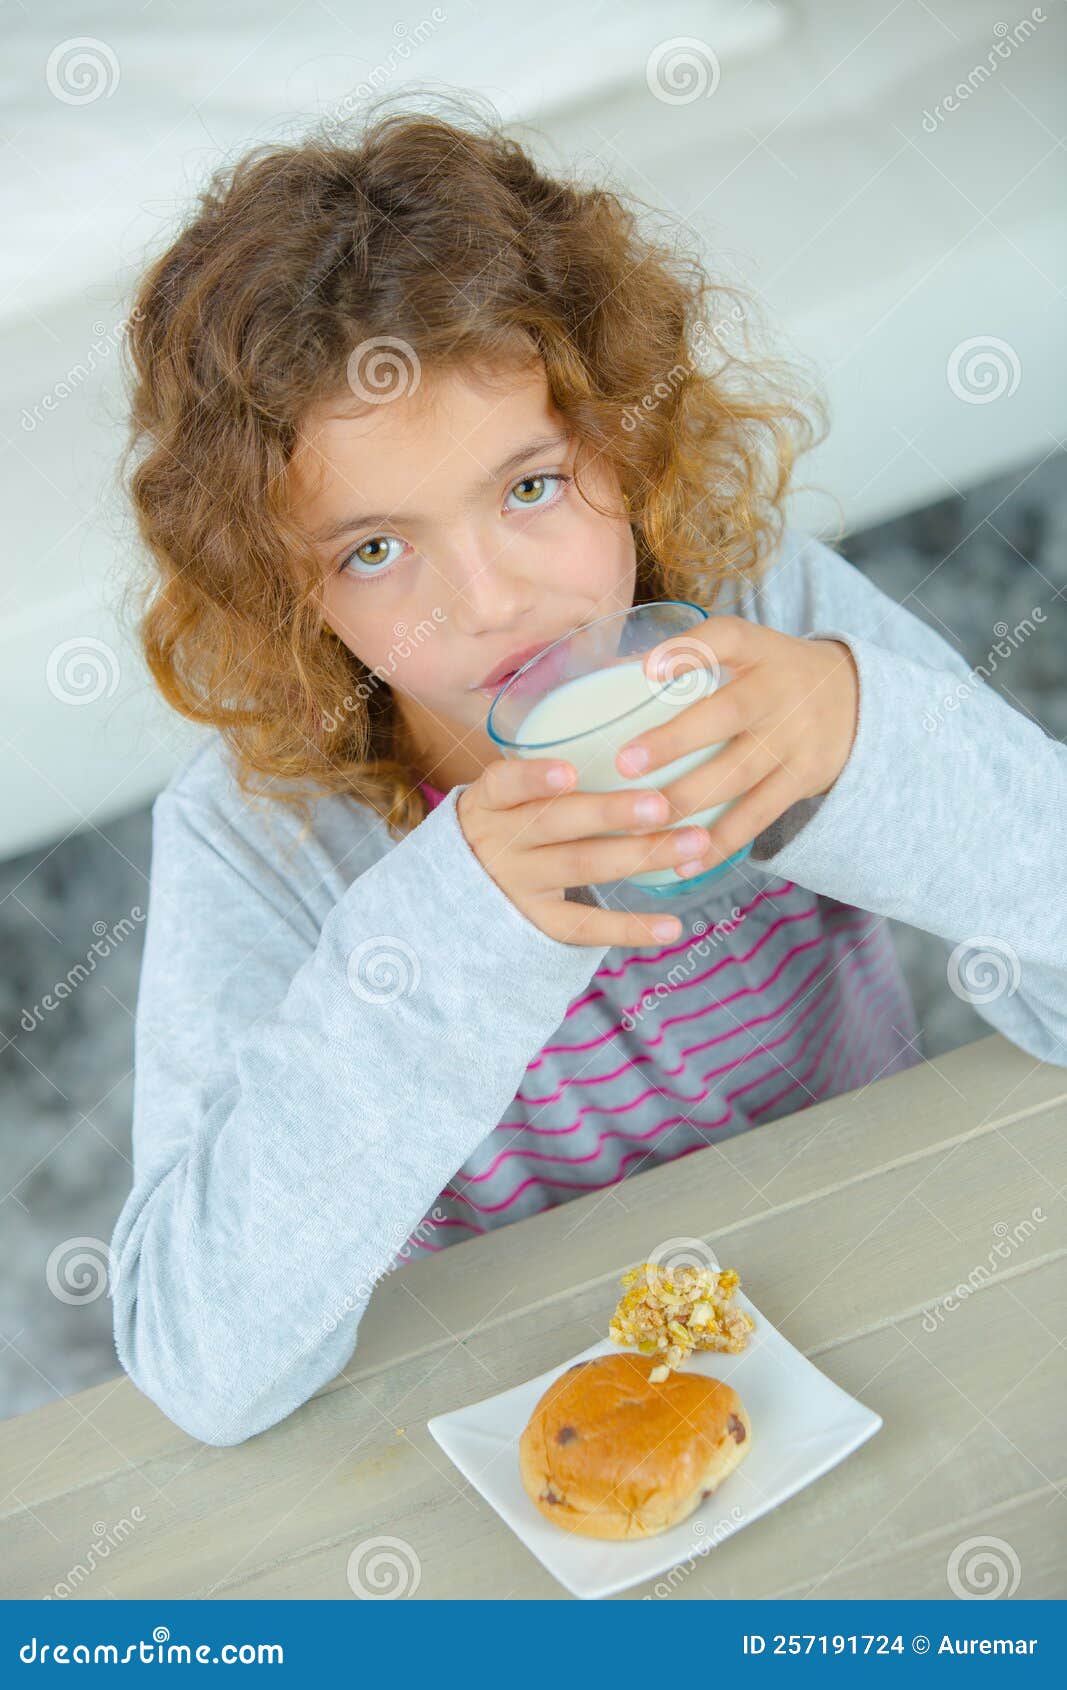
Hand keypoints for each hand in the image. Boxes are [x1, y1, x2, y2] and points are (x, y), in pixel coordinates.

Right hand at [456, 758, 714, 948]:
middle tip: (662, 805)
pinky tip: (673, 927)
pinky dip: (631, 928)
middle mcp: (501, 841)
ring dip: (642, 855)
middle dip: (611, 813)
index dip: (534, 778)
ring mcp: (519, 884)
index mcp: (491, 801)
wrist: (457, 893)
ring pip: (582, 867)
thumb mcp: (505, 794)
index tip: (571, 771)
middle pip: (556, 825)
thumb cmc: (506, 822)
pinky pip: (586, 927)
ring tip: (695, 843)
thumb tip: (633, 715)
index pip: (505, 784)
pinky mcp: (538, 922)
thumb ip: (549, 767)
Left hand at [613, 616, 858, 865]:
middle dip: (673, 741)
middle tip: (625, 763)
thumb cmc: (775, 676)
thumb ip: (691, 657)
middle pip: (725, 715)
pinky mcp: (801, 781)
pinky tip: (682, 862)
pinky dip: (719, 844)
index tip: (647, 670)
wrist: (858, 703)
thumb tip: (610, 670)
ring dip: (686, 801)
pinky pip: (756, 817)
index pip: (726, 637)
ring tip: (639, 823)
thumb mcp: (749, 651)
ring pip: (736, 775)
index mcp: (758, 650)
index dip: (688, 650)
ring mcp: (793, 739)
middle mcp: (777, 692)